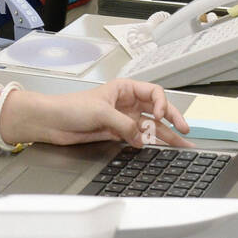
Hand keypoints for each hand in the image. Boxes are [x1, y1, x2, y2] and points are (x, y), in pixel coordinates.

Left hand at [22, 79, 191, 147]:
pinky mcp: (118, 133)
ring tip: (181, 144)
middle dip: (173, 119)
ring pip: (151, 126)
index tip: (162, 115)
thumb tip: (140, 138)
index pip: (153, 93)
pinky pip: (139, 137)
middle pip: (157, 110)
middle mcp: (127, 103)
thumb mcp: (101, 112)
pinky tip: (160, 148)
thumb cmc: (70, 107)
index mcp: (124, 88)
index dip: (162, 104)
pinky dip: (149, 143)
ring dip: (165, 135)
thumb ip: (124, 125)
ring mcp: (123, 119)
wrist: (52, 122)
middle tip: (185, 130)